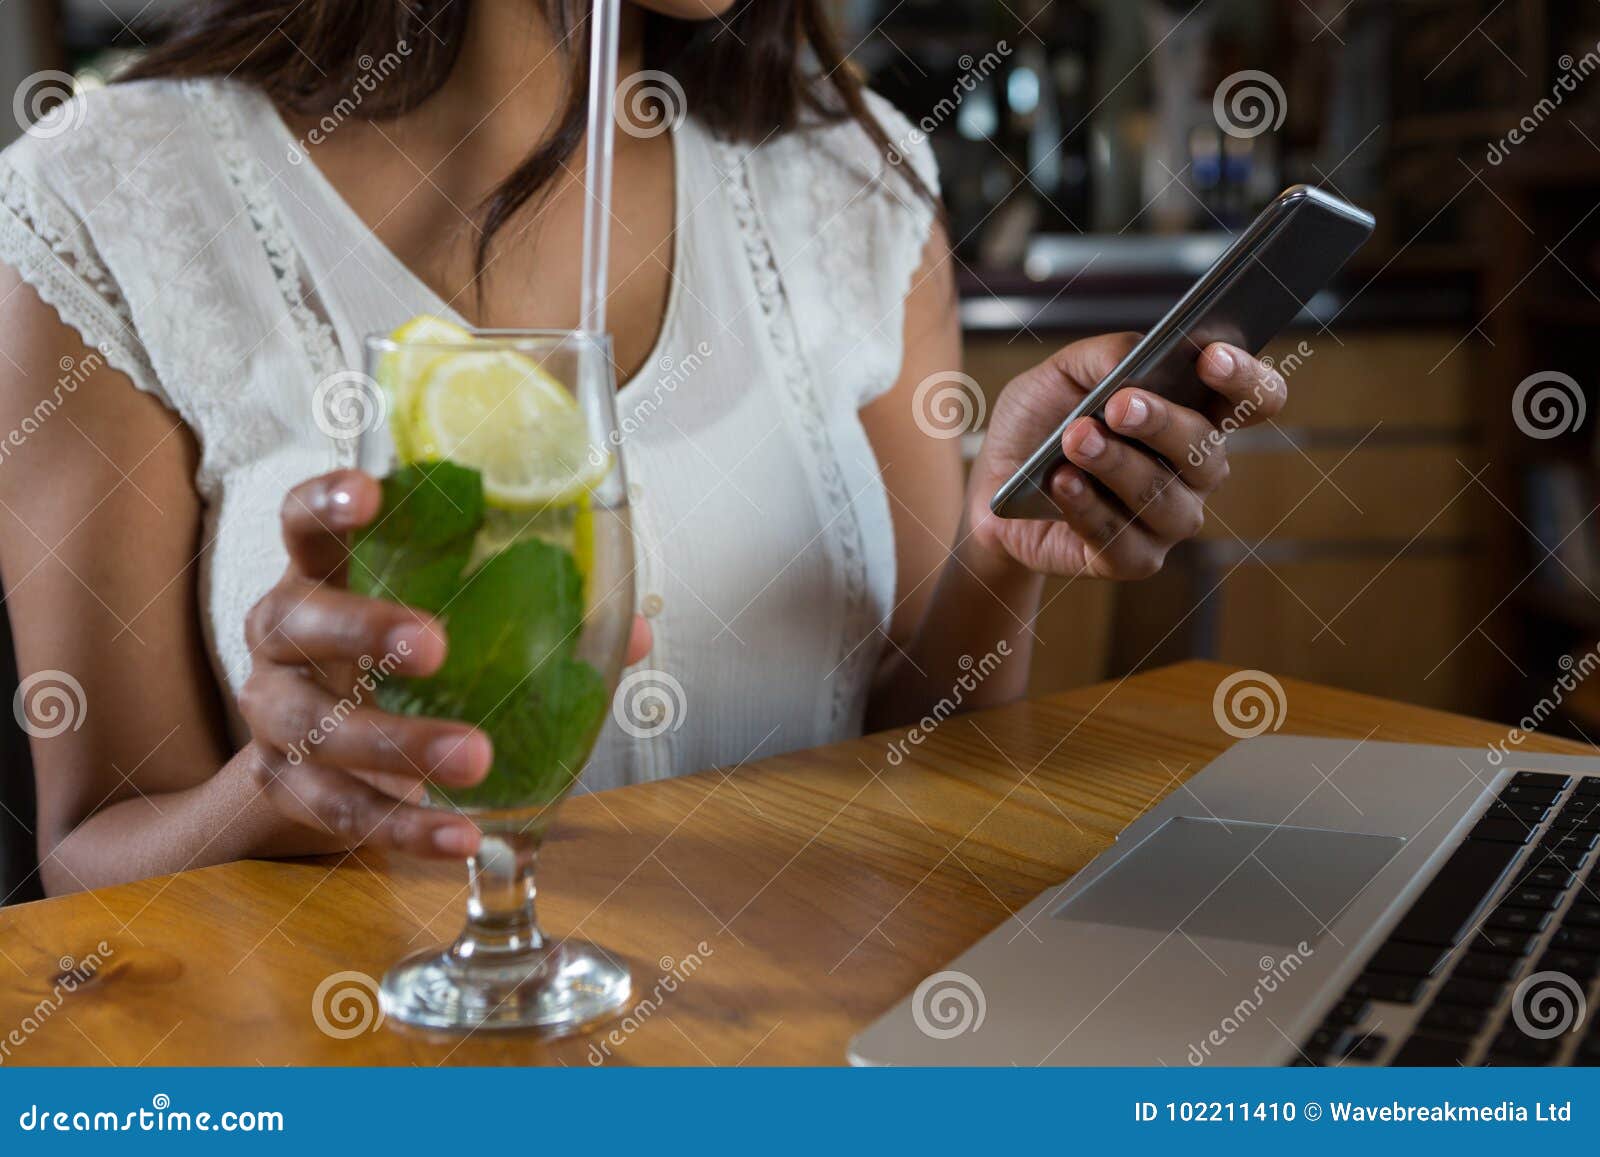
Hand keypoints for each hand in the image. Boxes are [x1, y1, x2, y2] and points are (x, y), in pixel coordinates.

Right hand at [239, 470, 650, 858]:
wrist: (315, 763)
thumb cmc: (397, 669)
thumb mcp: (452, 627)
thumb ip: (535, 618)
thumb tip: (636, 630)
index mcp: (323, 577)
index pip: (304, 523)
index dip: (327, 503)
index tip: (371, 493)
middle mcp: (283, 637)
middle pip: (296, 620)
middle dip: (364, 630)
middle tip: (435, 645)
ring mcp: (273, 714)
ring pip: (314, 727)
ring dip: (397, 744)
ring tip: (474, 760)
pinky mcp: (283, 786)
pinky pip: (340, 809)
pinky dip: (405, 828)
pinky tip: (462, 839)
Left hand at [968, 334, 1285, 580]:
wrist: (995, 484)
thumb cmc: (1040, 423)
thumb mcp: (1062, 372)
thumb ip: (1105, 356)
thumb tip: (1135, 359)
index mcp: (1195, 414)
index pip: (1254, 400)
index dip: (1245, 379)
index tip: (1210, 355)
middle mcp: (1195, 472)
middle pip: (1207, 452)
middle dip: (1162, 424)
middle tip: (1118, 405)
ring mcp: (1169, 520)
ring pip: (1164, 497)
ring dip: (1117, 465)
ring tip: (1074, 439)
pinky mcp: (1132, 560)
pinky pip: (1122, 541)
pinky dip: (1088, 508)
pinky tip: (1062, 483)